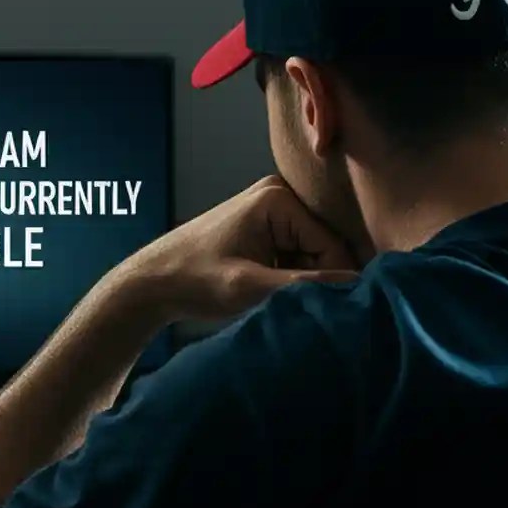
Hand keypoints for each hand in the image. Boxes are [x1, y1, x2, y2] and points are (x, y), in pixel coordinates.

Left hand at [113, 175, 357, 322]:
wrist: (151, 282)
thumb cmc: (193, 281)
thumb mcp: (250, 287)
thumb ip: (305, 285)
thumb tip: (356, 286)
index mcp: (278, 199)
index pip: (333, 246)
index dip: (332, 282)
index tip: (322, 312)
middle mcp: (279, 195)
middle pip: (325, 248)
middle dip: (316, 281)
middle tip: (293, 309)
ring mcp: (272, 211)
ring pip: (312, 256)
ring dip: (302, 283)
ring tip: (276, 303)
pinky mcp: (265, 228)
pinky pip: (295, 257)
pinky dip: (289, 280)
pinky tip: (269, 295)